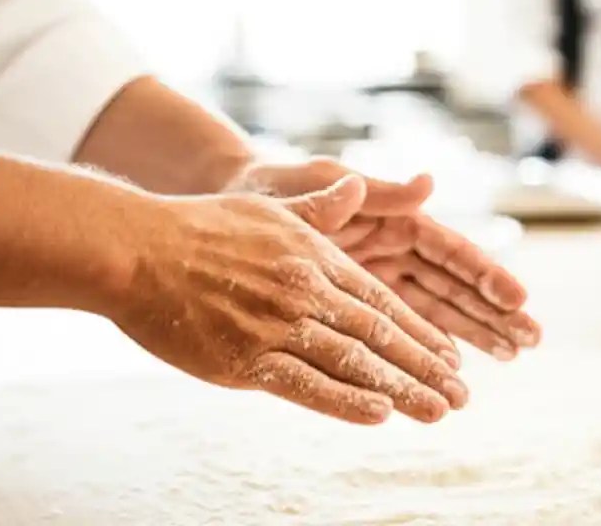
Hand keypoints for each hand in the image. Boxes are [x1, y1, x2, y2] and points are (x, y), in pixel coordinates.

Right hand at [104, 176, 467, 424]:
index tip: (450, 353)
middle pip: (379, 332)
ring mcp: (277, 325)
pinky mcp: (245, 359)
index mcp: (314, 255)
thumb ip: (322, 206)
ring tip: (439, 410)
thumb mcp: (271, 206)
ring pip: (353, 361)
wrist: (138, 249)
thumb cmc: (200, 226)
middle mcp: (305, 290)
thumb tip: (360, 186)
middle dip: (426, 365)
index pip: (382, 298)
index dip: (419, 329)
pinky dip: (346, 401)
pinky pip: (306, 386)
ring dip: (402, 389)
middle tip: (462, 393)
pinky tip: (380, 414)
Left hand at [230, 158, 541, 359]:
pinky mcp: (357, 300)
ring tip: (513, 355)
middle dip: (492, 310)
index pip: (449, 249)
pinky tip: (455, 366)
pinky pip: (400, 325)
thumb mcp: (318, 183)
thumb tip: (429, 182)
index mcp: (392, 217)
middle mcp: (393, 248)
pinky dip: (428, 343)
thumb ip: (371, 194)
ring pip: (436, 308)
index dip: (484, 274)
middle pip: (454, 283)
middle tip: (531, 339)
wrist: (229, 203)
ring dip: (473, 331)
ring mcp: (379, 275)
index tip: (516, 299)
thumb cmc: (275, 185)